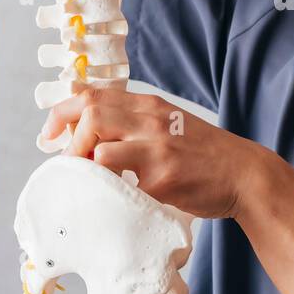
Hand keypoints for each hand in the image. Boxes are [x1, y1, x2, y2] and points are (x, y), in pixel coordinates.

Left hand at [41, 85, 258, 221]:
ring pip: (101, 150)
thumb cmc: (203, 154)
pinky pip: (122, 185)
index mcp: (150, 105)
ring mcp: (158, 149)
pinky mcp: (164, 179)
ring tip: (93, 185)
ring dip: (87, 170)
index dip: (61, 113)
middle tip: (70, 166)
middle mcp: (152, 121)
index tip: (49, 135)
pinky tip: (119, 198)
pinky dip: (111, 192)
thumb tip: (89, 129)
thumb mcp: (169, 124)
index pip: (92, 95)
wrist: (244, 174)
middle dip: (70, 144)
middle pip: (91, 116)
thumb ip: (135, 122)